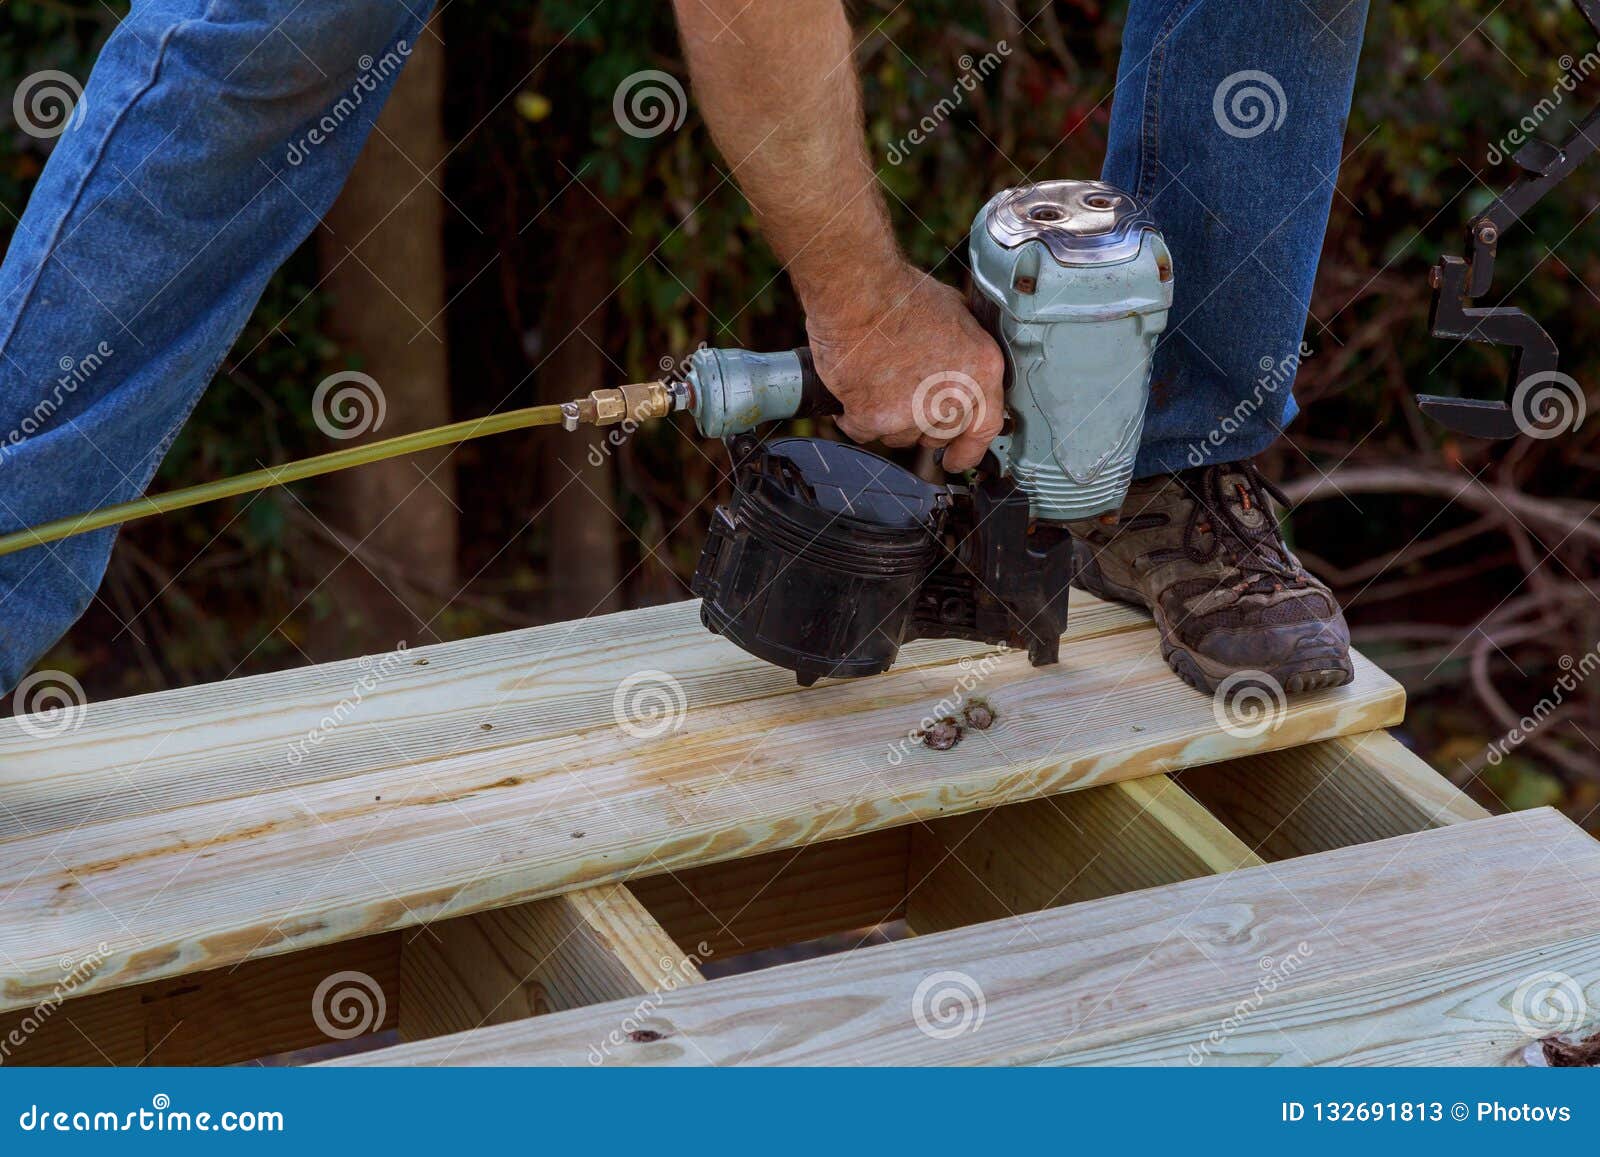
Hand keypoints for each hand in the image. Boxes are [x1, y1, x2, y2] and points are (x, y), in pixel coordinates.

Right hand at [804, 267, 1004, 470]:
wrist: (859, 291)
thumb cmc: (901, 293)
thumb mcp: (955, 313)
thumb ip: (964, 349)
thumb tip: (960, 362)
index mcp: (981, 371)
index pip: (986, 428)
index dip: (969, 449)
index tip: (957, 460)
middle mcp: (953, 398)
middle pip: (935, 436)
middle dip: (918, 422)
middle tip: (901, 394)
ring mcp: (913, 413)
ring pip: (898, 437)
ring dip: (886, 418)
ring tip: (876, 377)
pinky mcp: (874, 419)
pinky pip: (862, 430)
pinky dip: (853, 414)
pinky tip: (852, 386)